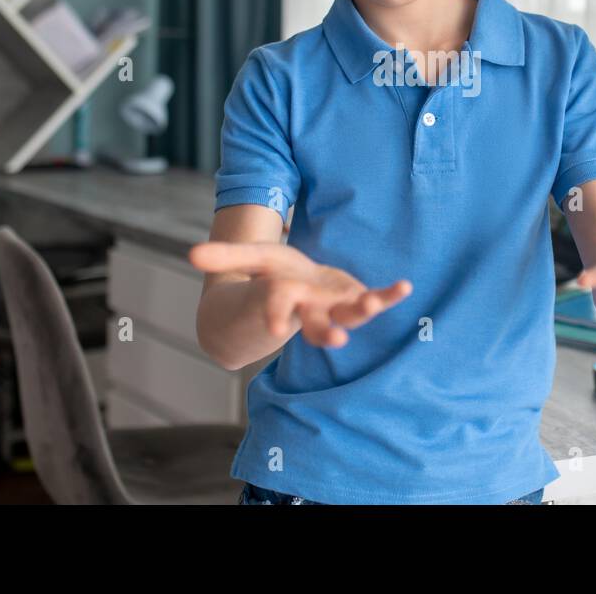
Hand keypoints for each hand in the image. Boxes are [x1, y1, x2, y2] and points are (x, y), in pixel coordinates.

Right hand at [188, 241, 412, 347]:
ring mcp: (335, 307)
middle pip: (317, 324)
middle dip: (325, 331)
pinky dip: (390, 296)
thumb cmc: (271, 277)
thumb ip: (224, 257)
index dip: (274, 314)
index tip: (272, 326)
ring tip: (374, 303)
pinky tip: (405, 286)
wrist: (296, 296)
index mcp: (282, 298)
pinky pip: (375, 300)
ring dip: (363, 311)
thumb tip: (190, 254)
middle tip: (337, 340)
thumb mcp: (249, 260)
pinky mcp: (355, 299)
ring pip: (349, 316)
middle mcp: (309, 308)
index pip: (277, 306)